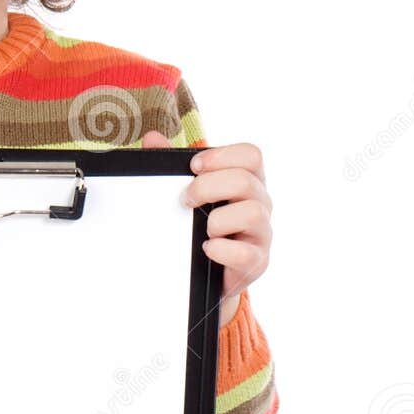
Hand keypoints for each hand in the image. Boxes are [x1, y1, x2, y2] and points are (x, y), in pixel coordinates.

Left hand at [142, 131, 272, 323]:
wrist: (206, 274)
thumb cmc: (201, 227)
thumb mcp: (189, 195)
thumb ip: (171, 167)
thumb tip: (152, 138)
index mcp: (248, 181)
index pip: (251, 155)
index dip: (222, 155)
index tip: (193, 166)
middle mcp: (260, 203)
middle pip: (246, 180)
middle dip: (208, 187)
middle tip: (185, 200)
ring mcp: (261, 233)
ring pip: (252, 213)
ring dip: (218, 219)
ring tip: (202, 230)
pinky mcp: (256, 261)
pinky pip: (245, 253)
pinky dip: (222, 250)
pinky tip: (207, 249)